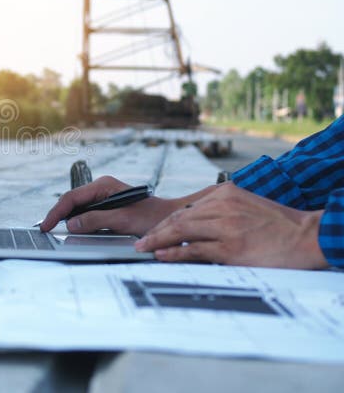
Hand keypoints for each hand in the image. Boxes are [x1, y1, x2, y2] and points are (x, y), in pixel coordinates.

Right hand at [39, 176, 191, 235]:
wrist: (172, 220)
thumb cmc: (152, 217)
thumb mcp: (122, 220)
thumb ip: (95, 220)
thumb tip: (71, 224)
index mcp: (103, 186)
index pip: (71, 198)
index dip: (56, 212)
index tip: (46, 226)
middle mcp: (102, 189)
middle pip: (71, 202)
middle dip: (58, 215)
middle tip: (46, 230)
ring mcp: (104, 197)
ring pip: (78, 208)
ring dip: (67, 219)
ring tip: (54, 230)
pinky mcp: (107, 208)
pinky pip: (86, 214)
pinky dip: (78, 222)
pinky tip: (72, 230)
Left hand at [134, 182, 328, 268]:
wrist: (308, 235)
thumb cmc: (279, 225)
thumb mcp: (246, 205)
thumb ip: (221, 210)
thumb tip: (195, 223)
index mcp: (225, 194)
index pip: (186, 209)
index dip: (166, 222)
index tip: (153, 232)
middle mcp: (222, 206)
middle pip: (178, 218)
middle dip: (156, 231)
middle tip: (141, 241)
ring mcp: (226, 227)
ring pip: (181, 231)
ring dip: (158, 240)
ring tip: (143, 248)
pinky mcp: (231, 247)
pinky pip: (194, 250)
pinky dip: (174, 253)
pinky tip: (161, 255)